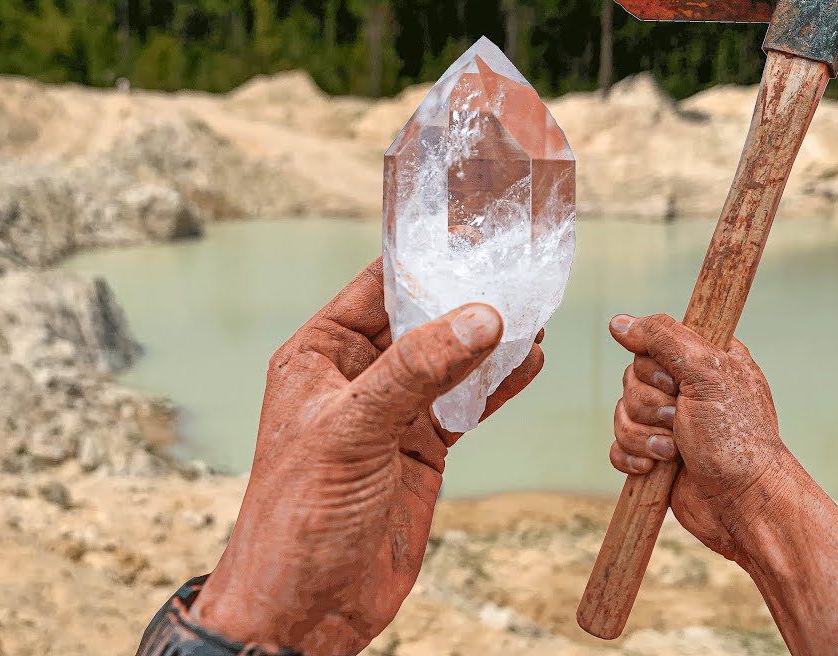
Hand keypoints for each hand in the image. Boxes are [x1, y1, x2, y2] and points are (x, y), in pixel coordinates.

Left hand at [189, 259, 543, 654]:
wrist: (307, 607)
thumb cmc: (300, 517)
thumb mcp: (354, 430)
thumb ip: (417, 372)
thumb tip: (481, 317)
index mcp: (321, 355)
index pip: (378, 286)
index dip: (424, 258)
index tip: (475, 231)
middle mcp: (359, 376)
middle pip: (423, 318)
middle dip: (468, 296)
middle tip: (520, 269)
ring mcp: (394, 413)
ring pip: (452, 359)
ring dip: (492, 339)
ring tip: (537, 312)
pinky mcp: (423, 448)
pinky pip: (468, 403)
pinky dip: (500, 384)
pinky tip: (530, 363)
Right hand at [606, 313, 789, 562]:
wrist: (742, 504)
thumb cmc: (735, 438)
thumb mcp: (706, 372)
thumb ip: (662, 337)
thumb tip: (619, 322)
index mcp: (705, 359)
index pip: (652, 342)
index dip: (656, 367)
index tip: (678, 383)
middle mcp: (687, 388)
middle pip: (631, 380)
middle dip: (652, 406)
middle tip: (682, 421)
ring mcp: (670, 424)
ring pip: (622, 413)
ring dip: (645, 435)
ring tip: (676, 451)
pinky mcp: (655, 456)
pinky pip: (618, 446)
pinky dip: (631, 457)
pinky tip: (654, 468)